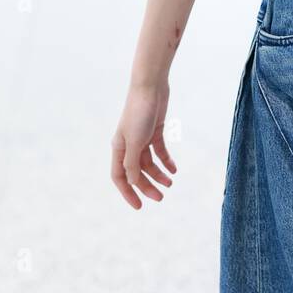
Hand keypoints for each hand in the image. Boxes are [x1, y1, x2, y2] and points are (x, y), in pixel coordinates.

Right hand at [111, 81, 176, 208]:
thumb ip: (132, 163)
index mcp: (119, 148)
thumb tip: (131, 182)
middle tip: (161, 198)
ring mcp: (142, 137)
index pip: (120, 177)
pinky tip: (174, 169)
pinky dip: (166, 160)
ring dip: (159, 174)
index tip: (139, 206)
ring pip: (149, 163)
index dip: (128, 193)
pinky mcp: (155, 130)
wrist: (151, 86)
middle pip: (136, 172)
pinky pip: (159, 151)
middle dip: (147, 186)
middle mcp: (128, 144)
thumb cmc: (139, 112)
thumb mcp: (135, 142)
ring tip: (170, 183)